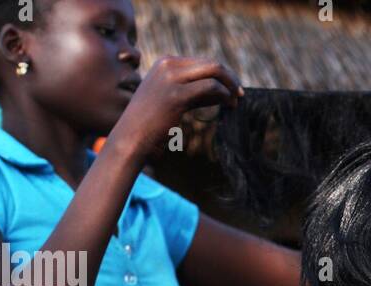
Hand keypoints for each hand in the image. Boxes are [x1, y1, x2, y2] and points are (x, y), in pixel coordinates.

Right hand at [106, 56, 242, 161]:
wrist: (130, 138)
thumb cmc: (151, 124)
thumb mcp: (173, 99)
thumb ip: (194, 91)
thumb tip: (222, 91)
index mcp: (165, 62)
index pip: (202, 62)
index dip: (221, 75)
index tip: (231, 89)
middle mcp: (167, 65)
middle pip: (211, 63)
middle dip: (229, 78)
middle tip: (240, 94)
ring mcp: (171, 78)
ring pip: (214, 70)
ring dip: (230, 85)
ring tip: (236, 101)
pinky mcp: (176, 95)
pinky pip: (210, 87)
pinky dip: (224, 94)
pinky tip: (229, 105)